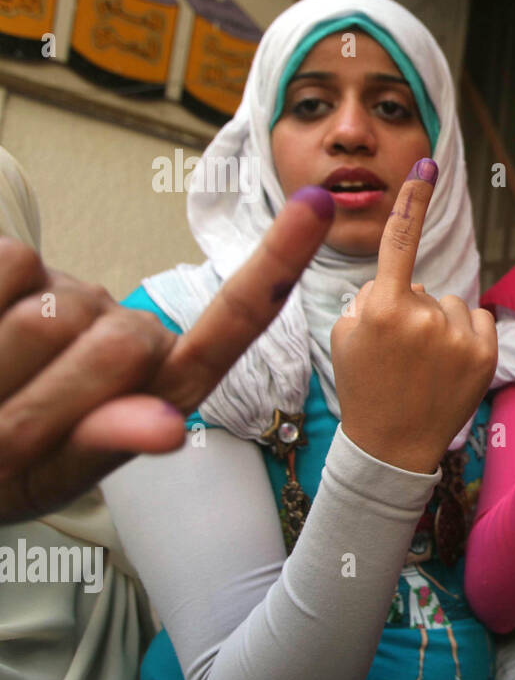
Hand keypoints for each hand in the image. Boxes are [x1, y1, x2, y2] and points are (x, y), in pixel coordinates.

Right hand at [0, 185, 335, 523]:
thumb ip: (105, 442)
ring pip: (55, 311)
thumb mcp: (45, 474)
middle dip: (55, 396)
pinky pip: (10, 265)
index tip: (317, 205)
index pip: (231, 325)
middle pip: (122, 339)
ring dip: (4, 359)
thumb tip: (171, 427)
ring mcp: (71, 295)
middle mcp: (126, 334)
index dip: (275, 266)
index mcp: (159, 386)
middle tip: (9, 427)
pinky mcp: (17, 266)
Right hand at [331, 158, 496, 472]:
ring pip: (451, 304)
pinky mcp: (485, 353)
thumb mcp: (346, 335)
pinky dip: (465, 334)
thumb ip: (370, 296)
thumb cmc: (363, 388)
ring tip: (424, 366)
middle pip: (422, 287)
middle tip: (399, 356)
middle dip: (411, 309)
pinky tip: (450, 365)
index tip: (428, 163)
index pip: (399, 241)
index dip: (413, 199)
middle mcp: (423, 317)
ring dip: (440, 324)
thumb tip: (399, 279)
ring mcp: (458, 337)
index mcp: (382, 308)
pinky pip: (476, 318)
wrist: (393, 446)